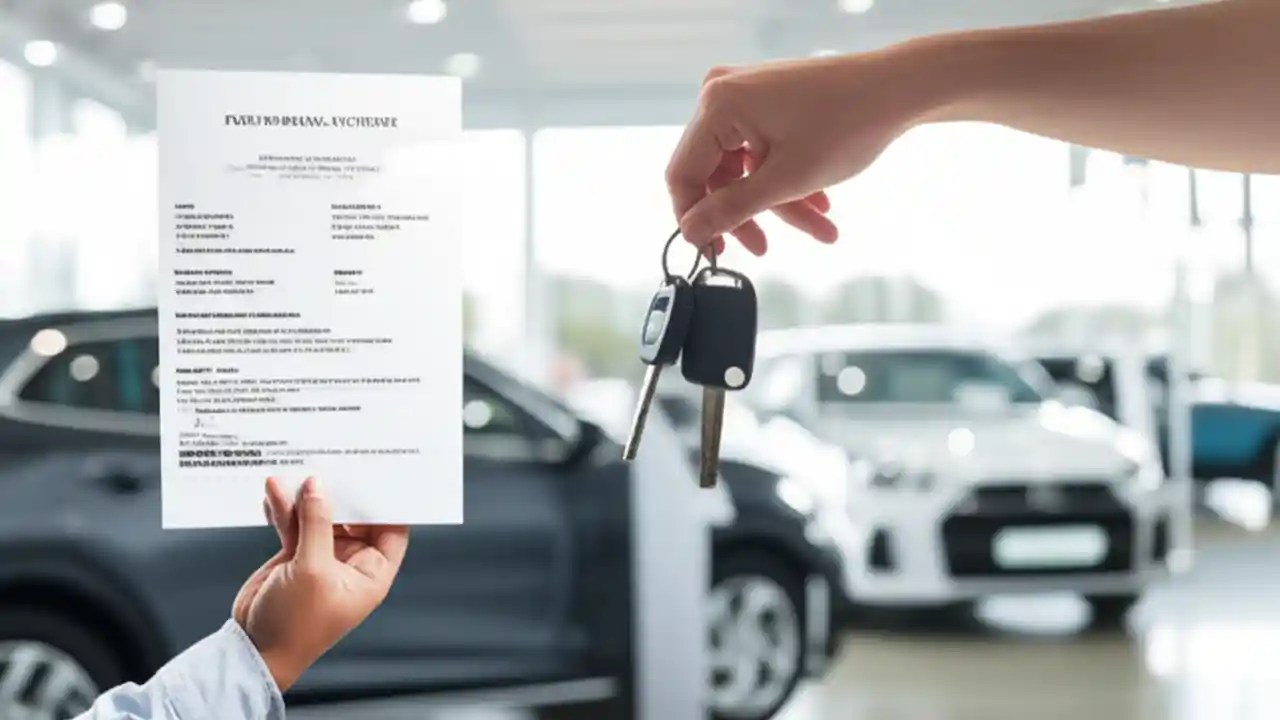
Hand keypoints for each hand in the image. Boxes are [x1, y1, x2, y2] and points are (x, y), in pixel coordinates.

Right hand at [232, 477, 408, 690]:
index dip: (387, 502)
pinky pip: (294, 525)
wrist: (254, 650)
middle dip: (341, 492)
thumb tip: (318, 487)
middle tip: (332, 461)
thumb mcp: (311, 570)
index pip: (391, 528)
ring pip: (319, 517)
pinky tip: (273, 492)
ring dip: (305, 498)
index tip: (378, 472)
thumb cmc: (295, 626)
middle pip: (353, 517)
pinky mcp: (295, 556)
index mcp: (372, 573)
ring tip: (293, 473)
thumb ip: (316, 524)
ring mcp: (322, 558)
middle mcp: (350, 563)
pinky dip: (284, 509)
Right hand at [666, 50, 938, 253]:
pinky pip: (761, 150)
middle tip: (764, 249)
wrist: (897, 89)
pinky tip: (821, 204)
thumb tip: (691, 232)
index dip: (695, 218)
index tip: (715, 250)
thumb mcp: (785, 181)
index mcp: (717, 105)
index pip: (683, 174)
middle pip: (715, 173)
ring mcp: (745, 95)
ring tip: (821, 229)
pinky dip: (787, 179)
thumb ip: (731, 209)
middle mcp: (722, 94)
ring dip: (779, 202)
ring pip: (745, 167)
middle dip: (749, 213)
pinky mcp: (766, 100)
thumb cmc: (847, 125)